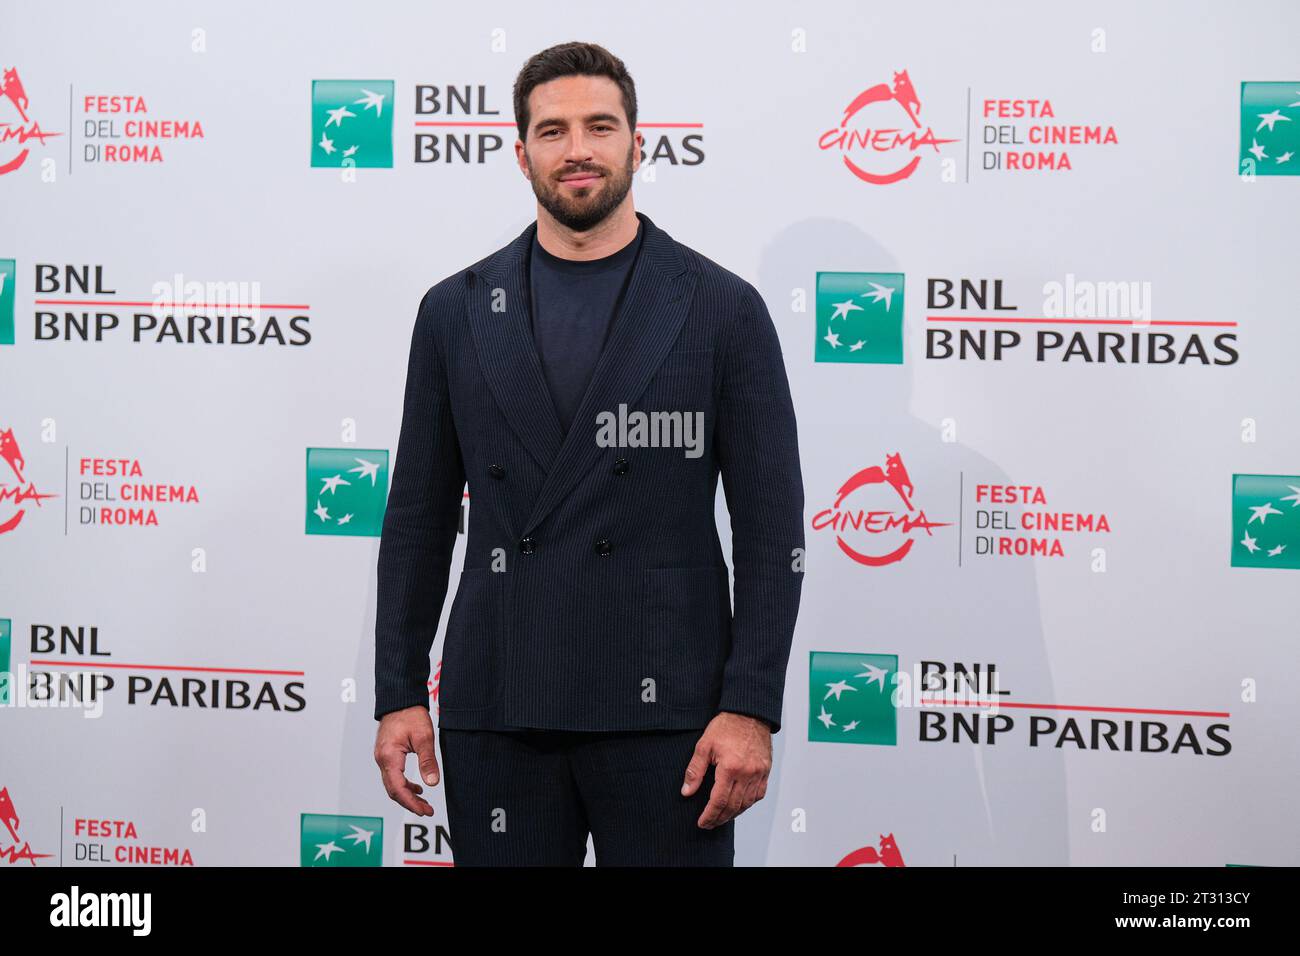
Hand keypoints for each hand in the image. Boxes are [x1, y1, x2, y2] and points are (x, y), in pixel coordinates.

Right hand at [374, 705, 439, 815]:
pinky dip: (404, 785)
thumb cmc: (411, 714)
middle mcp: (382, 759)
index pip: (397, 788)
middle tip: (428, 810)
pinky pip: (393, 776)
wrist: (400, 699)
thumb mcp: (424, 737)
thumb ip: (428, 761)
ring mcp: (382, 757)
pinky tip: (417, 788)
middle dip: (410, 803)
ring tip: (424, 803)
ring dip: (407, 795)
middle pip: (393, 790)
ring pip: (392, 784)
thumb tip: (432, 783)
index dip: (411, 803)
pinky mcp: (386, 755)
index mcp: (389, 756)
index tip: (425, 810)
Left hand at [680, 711, 772, 828]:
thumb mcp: (704, 745)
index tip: (702, 822)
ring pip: (747, 803)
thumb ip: (695, 771)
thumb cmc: (726, 726)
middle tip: (709, 824)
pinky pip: (758, 794)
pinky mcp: (765, 771)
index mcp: (730, 768)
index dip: (709, 815)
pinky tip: (739, 805)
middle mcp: (747, 773)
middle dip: (720, 818)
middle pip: (733, 806)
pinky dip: (748, 803)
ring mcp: (758, 773)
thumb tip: (687, 791)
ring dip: (733, 814)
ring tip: (721, 817)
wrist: (749, 713)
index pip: (719, 801)